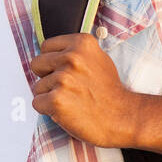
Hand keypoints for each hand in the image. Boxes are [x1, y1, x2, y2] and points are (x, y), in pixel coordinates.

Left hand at [29, 32, 137, 147]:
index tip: (67, 72)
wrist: (124, 118)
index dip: (53, 62)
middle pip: (36, 64)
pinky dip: (48, 110)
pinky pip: (37, 103)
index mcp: (81, 43)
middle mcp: (72, 57)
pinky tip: (67, 110)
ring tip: (73, 100)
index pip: (45, 47)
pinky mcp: (56, 99)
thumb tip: (51, 51)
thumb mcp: (98, 59)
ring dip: (50, 96)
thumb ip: (75, 52)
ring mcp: (64, 78)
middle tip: (69, 88)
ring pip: (37, 86)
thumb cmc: (109, 92)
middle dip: (47, 77)